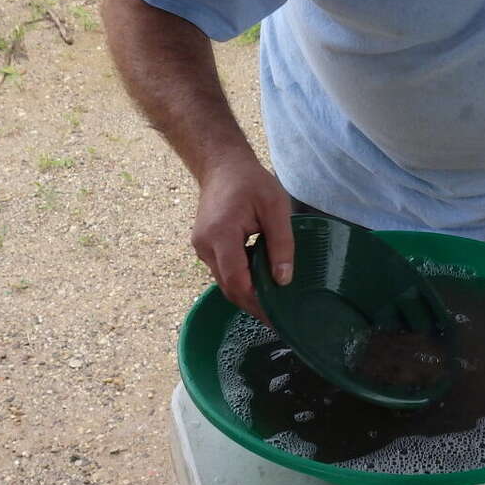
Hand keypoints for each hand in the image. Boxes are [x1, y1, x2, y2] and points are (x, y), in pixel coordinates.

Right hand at [191, 153, 292, 318]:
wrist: (222, 167)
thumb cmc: (251, 182)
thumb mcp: (275, 207)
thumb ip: (281, 243)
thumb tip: (283, 280)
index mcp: (221, 235)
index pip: (237, 280)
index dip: (256, 302)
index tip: (277, 316)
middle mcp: (205, 246)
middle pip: (229, 286)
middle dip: (253, 304)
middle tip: (279, 318)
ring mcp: (201, 248)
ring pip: (224, 281)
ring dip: (246, 293)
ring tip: (273, 303)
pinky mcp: (204, 247)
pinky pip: (222, 271)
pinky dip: (240, 280)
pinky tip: (260, 282)